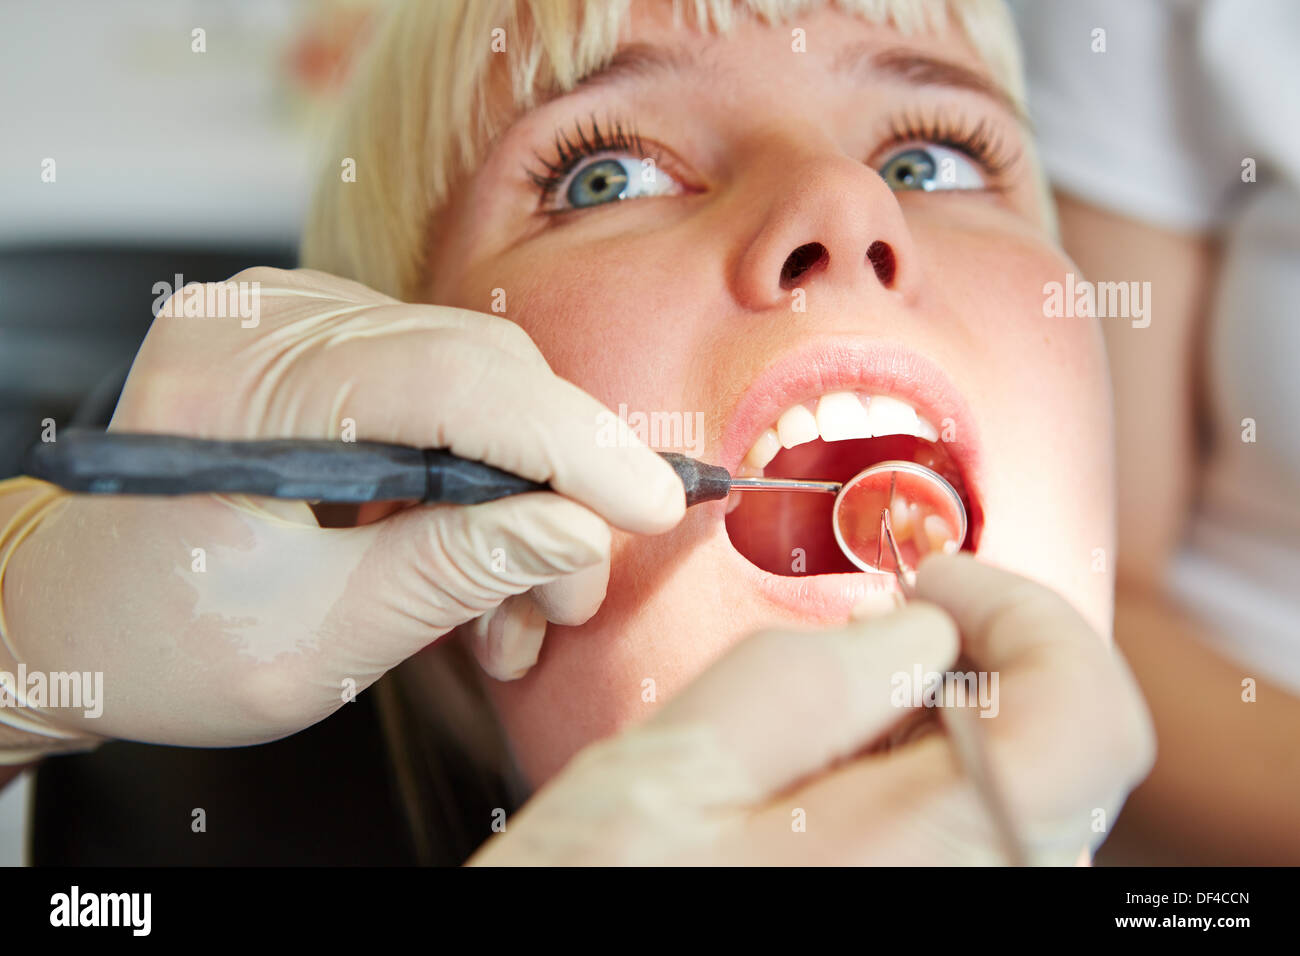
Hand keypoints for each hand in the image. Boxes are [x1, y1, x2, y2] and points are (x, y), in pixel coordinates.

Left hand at [0, 268, 683, 750]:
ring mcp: (286, 317)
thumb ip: (447, 575)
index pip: (450, 380)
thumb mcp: (310, 643)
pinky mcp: (315, 339)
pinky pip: (443, 384)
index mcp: (232, 391)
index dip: (570, 444)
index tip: (650, 506)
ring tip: (515, 604)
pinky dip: (481, 469)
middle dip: (555, 485)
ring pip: (476, 379)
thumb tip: (574, 532)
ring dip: (522, 489)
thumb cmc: (162, 644)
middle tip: (568, 595)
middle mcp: (258, 323)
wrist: (79, 618)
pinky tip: (477, 547)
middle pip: (478, 368)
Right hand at [469, 554, 1155, 864]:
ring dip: (952, 717)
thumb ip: (815, 675)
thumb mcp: (683, 763)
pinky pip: (978, 835)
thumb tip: (916, 630)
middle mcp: (971, 895)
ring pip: (1025, 793)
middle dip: (981, 656)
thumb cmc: (599, 897)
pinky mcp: (928, 907)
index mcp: (925, 854)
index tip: (940, 584)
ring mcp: (958, 908)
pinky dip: (931, 775)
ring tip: (847, 706)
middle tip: (889, 624)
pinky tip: (845, 769)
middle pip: (1065, 749)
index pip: (1087, 716)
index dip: (1025, 615)